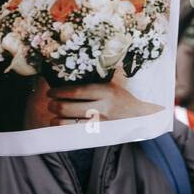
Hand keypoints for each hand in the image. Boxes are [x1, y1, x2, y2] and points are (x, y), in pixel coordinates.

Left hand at [46, 82, 160, 124]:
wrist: (141, 118)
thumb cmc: (124, 98)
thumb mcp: (115, 83)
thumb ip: (102, 74)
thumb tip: (86, 58)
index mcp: (105, 92)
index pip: (77, 91)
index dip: (59, 92)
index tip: (51, 91)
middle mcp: (101, 108)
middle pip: (68, 107)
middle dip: (54, 105)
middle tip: (51, 103)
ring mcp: (99, 123)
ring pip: (68, 124)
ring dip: (56, 119)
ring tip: (54, 115)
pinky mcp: (98, 135)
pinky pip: (74, 134)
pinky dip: (63, 130)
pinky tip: (60, 125)